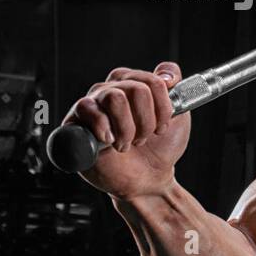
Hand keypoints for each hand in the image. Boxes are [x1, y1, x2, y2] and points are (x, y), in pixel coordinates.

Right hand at [62, 62, 190, 197]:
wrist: (146, 179)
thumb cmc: (159, 149)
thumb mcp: (179, 119)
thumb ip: (178, 93)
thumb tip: (167, 75)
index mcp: (138, 86)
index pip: (155, 77)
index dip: (165, 101)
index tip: (167, 121)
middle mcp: (115, 90)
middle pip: (138, 88)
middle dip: (148, 120)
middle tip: (145, 138)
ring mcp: (94, 103)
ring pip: (116, 97)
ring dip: (128, 127)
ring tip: (127, 143)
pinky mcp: (76, 120)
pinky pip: (87, 107)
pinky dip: (104, 127)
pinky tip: (110, 141)